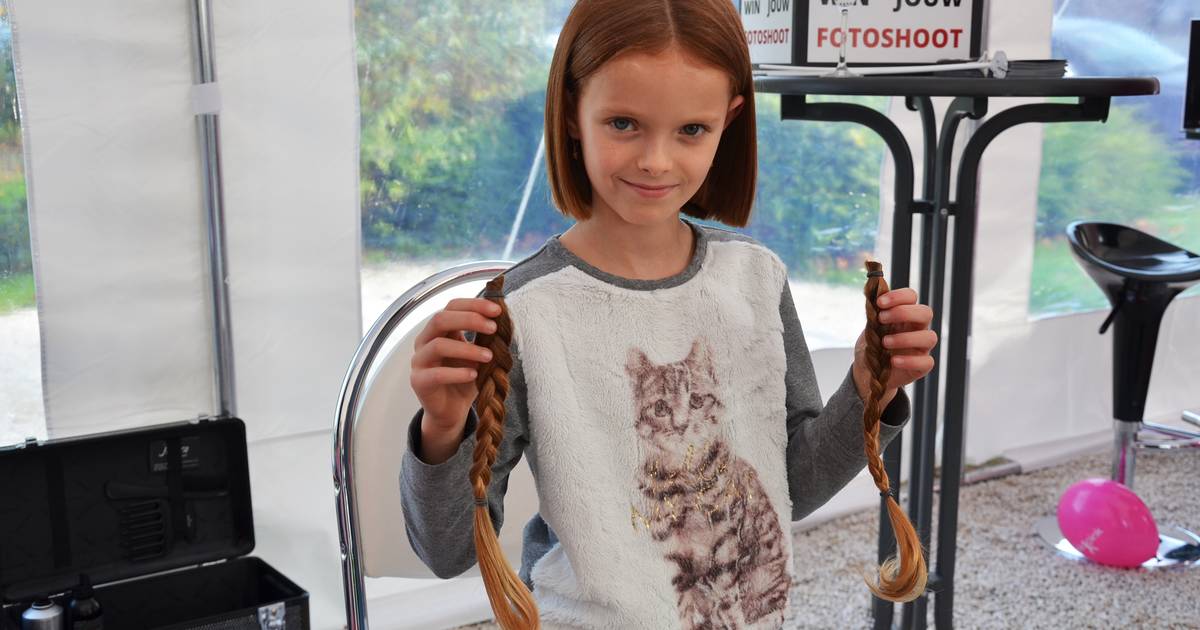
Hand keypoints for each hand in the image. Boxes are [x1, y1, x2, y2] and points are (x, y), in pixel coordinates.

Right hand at [410, 298, 501, 461]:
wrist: (452, 410)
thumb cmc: (466, 377)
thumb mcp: (479, 354)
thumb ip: (485, 338)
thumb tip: (504, 320)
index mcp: (439, 330)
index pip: (452, 306)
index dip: (474, 304)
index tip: (497, 310)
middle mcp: (425, 341)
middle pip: (440, 319)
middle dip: (470, 320)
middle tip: (493, 328)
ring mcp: (419, 361)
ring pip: (438, 345)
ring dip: (467, 349)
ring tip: (489, 356)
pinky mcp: (419, 381)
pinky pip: (436, 374)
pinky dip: (457, 373)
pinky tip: (474, 375)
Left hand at [852, 287, 936, 408]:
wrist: (867, 372)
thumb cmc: (871, 347)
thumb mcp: (869, 329)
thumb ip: (874, 315)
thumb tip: (874, 294)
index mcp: (904, 315)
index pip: (911, 297)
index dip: (898, 296)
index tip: (879, 302)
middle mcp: (917, 328)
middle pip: (926, 312)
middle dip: (903, 313)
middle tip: (881, 319)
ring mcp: (921, 347)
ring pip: (930, 337)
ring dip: (905, 338)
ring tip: (884, 342)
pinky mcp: (922, 366)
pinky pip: (926, 362)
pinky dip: (909, 361)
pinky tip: (893, 361)